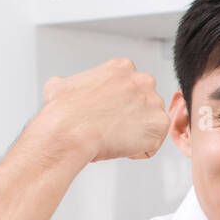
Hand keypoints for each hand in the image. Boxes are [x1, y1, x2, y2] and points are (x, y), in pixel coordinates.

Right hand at [40, 58, 169, 162]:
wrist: (70, 131)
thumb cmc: (64, 112)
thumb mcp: (60, 86)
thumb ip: (71, 82)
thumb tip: (61, 85)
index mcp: (123, 67)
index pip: (133, 89)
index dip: (119, 106)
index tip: (106, 113)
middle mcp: (143, 81)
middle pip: (146, 106)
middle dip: (132, 119)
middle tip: (111, 127)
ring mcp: (154, 103)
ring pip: (150, 126)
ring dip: (135, 136)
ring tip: (113, 137)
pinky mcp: (159, 125)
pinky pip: (152, 145)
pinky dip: (137, 152)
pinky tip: (120, 146)